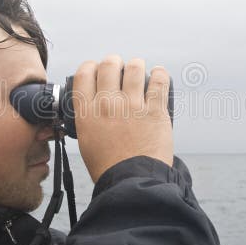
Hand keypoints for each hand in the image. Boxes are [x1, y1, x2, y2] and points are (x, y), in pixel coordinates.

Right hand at [72, 55, 173, 182]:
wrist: (131, 182)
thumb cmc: (109, 167)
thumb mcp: (86, 141)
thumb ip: (87, 120)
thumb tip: (91, 106)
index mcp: (87, 113)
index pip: (84, 74)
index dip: (91, 66)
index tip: (97, 69)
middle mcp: (107, 104)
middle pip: (109, 65)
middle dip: (115, 62)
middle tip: (120, 69)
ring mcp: (132, 106)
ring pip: (134, 68)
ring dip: (137, 65)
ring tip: (140, 71)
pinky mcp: (155, 111)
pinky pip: (159, 81)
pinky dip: (160, 74)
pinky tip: (159, 75)